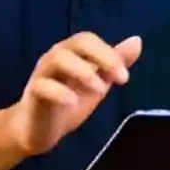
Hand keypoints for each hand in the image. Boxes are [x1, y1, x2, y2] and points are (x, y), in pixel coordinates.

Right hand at [5, 32, 142, 156]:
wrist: (38, 130)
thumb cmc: (68, 101)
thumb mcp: (98, 82)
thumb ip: (114, 63)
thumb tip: (137, 41)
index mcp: (72, 52)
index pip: (89, 39)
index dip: (109, 53)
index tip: (124, 77)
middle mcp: (56, 57)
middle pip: (77, 42)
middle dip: (102, 56)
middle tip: (119, 79)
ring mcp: (42, 74)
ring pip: (57, 58)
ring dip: (82, 71)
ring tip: (100, 89)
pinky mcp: (32, 95)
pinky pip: (42, 86)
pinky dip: (59, 92)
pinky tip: (73, 102)